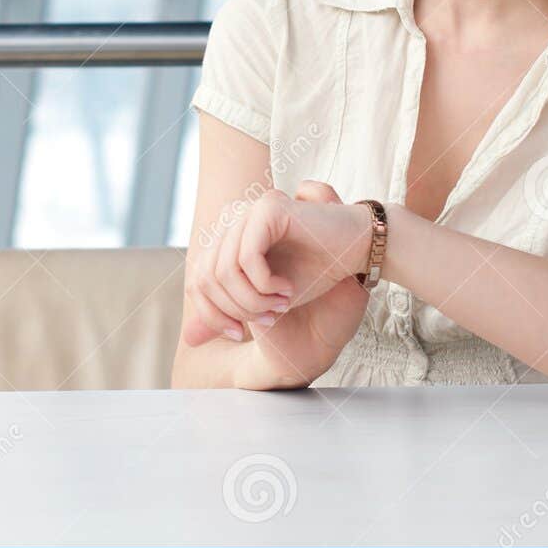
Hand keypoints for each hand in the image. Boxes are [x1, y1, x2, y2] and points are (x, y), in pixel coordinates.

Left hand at [182, 178, 369, 337]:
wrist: (359, 252)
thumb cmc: (316, 273)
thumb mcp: (265, 301)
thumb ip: (228, 314)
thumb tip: (188, 338)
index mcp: (228, 238)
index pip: (198, 280)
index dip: (211, 314)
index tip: (238, 335)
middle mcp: (232, 219)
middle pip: (205, 277)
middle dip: (235, 309)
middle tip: (270, 317)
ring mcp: (248, 210)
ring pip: (224, 269)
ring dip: (252, 298)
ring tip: (280, 304)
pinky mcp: (268, 209)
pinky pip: (247, 256)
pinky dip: (262, 282)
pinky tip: (286, 289)